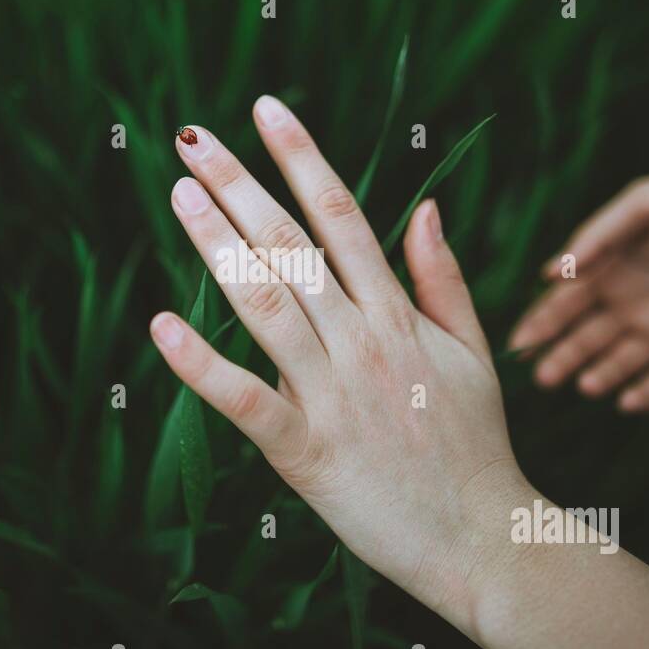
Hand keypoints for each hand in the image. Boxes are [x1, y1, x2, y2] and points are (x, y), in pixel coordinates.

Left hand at [150, 96, 528, 634]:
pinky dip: (203, 366)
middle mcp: (362, 341)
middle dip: (239, 184)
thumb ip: (442, 278)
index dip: (301, 157)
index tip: (266, 108)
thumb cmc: (475, 445)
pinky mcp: (306, 452)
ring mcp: (333, 394)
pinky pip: (247, 401)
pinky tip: (161, 326)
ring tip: (179, 194)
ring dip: (217, 246)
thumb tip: (426, 206)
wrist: (486, 539)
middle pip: (292, 245)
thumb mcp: (472, 352)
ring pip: (266, 303)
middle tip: (190, 136)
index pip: (343, 215)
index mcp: (397, 314)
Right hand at [509, 162, 648, 410]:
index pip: (567, 302)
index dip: (540, 324)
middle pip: (587, 338)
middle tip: (540, 379)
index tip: (515, 347)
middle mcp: (637, 299)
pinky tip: (626, 403)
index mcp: (618, 265)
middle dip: (561, 357)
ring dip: (599, 375)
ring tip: (580, 387)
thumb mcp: (647, 204)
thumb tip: (549, 275)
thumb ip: (597, 237)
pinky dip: (647, 393)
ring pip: (622, 362)